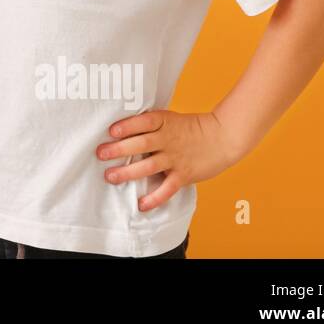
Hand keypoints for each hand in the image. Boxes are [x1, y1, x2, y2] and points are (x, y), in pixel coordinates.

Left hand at [96, 109, 241, 212]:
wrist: (223, 137)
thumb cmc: (191, 127)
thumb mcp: (169, 119)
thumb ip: (150, 125)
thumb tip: (120, 129)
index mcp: (164, 122)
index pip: (143, 122)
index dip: (127, 126)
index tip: (111, 131)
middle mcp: (168, 140)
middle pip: (141, 145)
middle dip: (118, 150)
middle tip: (100, 154)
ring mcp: (175, 158)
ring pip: (148, 166)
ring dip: (128, 172)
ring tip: (110, 177)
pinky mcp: (184, 175)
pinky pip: (167, 189)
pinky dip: (154, 198)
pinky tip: (141, 204)